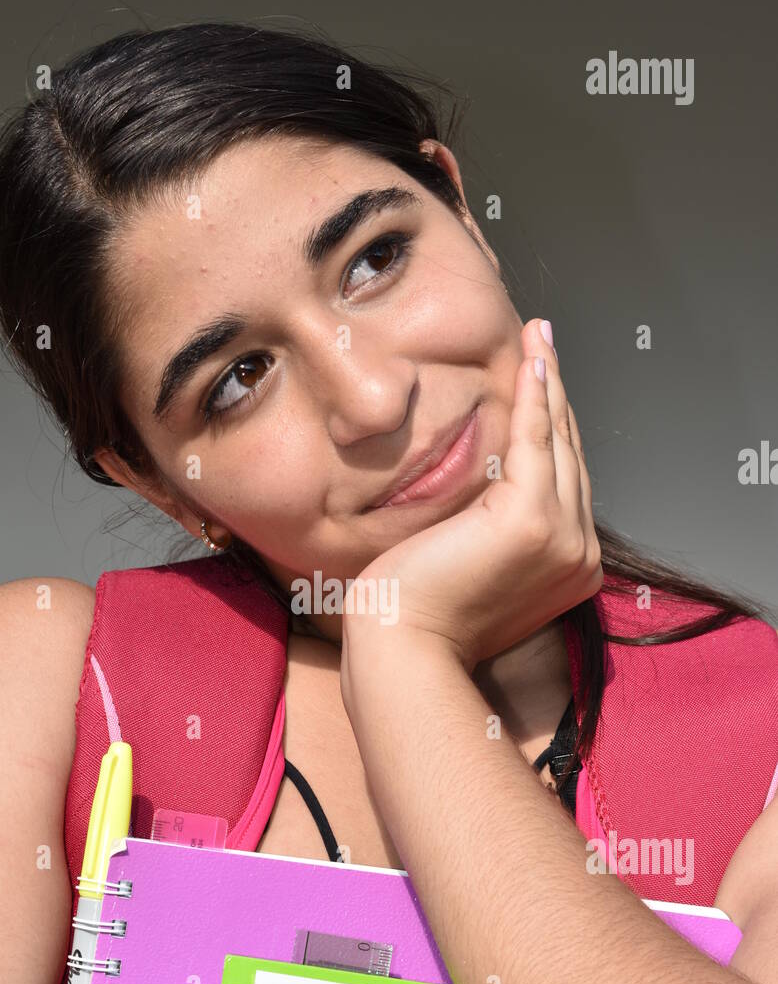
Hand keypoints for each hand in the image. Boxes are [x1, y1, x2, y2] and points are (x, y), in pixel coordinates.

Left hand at [341, 317, 602, 675]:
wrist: (404, 648)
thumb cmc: (419, 618)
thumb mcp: (471, 570)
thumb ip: (493, 535)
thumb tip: (483, 502)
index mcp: (570, 569)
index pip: (564, 484)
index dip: (554, 430)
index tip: (542, 386)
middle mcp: (580, 555)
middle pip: (570, 457)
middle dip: (557, 396)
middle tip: (545, 343)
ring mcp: (564, 538)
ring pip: (559, 442)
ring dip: (550, 381)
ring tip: (541, 335)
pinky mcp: (533, 519)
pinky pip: (538, 439)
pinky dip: (537, 392)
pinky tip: (534, 357)